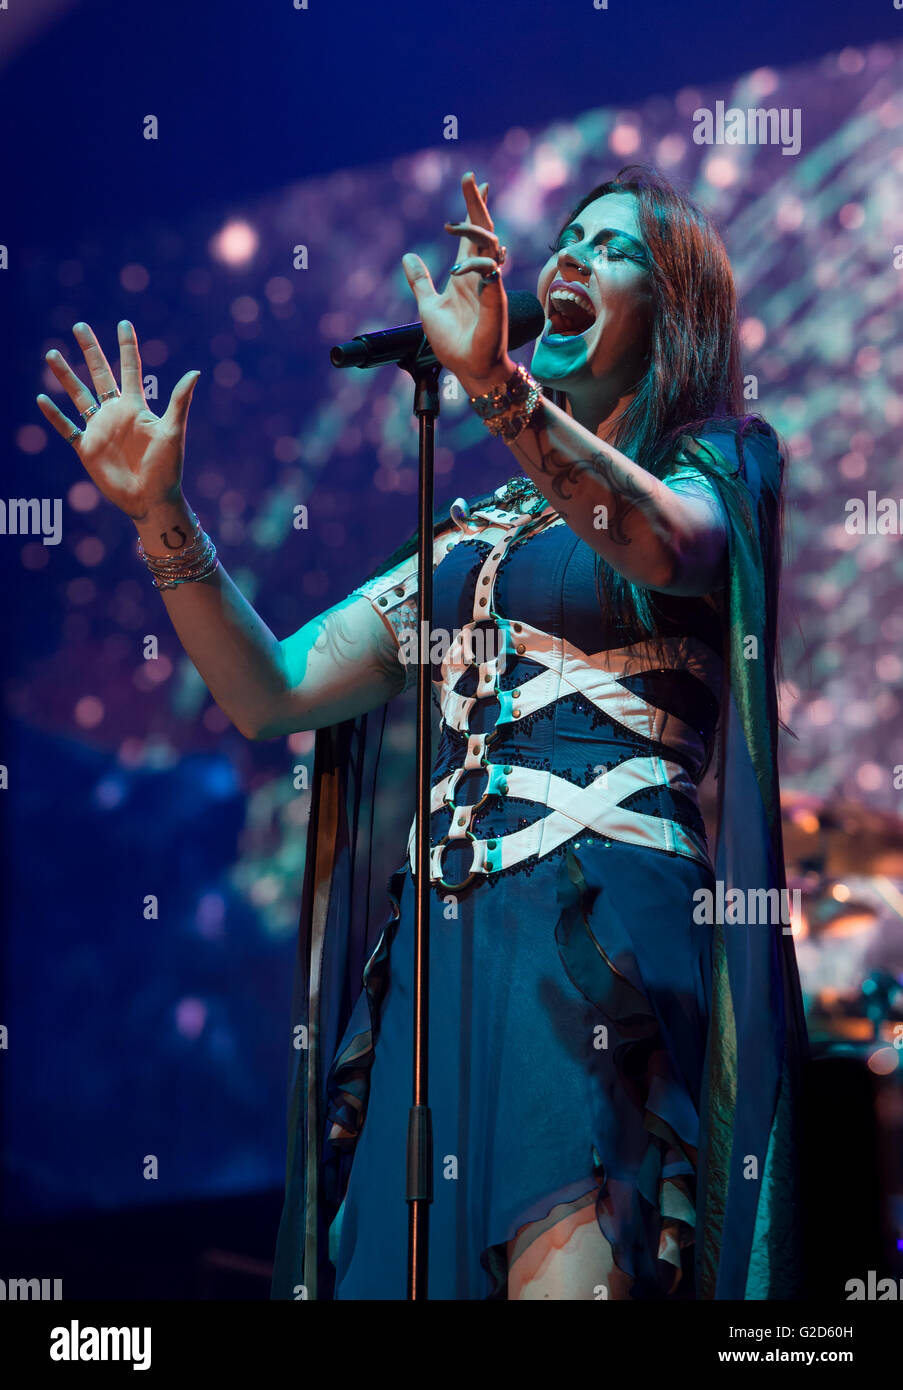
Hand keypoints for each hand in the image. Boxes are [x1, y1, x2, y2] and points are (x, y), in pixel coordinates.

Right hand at [36, 321, 200, 520]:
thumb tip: (195, 372)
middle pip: (99, 374)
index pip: (130, 369)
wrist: (152, 500)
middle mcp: (115, 413)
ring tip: (52, 353)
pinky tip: (42, 399)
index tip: (123, 322)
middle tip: (79, 325)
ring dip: (65, 375)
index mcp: (136, 407)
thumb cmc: (168, 468)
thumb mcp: (173, 432)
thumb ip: (179, 401)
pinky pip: (67, 428)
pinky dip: (54, 415)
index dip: (127, 346)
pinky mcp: (87, 448)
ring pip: (78, 395)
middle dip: (90, 350)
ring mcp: (99, 429)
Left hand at [401, 171, 515, 394]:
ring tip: (454, 221)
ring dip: (475, 228)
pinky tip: (458, 268)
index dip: (472, 209)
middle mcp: (482, 276)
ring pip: (491, 245)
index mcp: (467, 274)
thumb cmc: (453, 342)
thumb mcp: (428, 306)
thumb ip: (420, 281)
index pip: (472, 235)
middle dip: (478, 204)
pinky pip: (491, 274)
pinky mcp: (496, 301)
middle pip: (484, 231)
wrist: (469, 368)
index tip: (473, 182)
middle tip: (472, 178)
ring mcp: (491, 286)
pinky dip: (477, 266)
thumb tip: (408, 257)